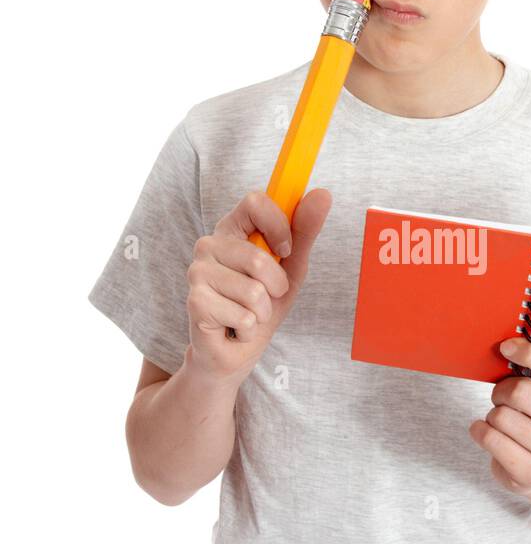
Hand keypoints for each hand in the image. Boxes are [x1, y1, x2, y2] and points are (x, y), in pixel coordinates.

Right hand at [186, 187, 331, 382]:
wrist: (234, 350)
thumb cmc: (262, 304)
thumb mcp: (291, 267)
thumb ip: (304, 231)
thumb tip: (322, 194)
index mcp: (232, 229)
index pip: (254, 202)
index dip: (279, 226)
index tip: (286, 249)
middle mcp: (209, 245)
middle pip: (258, 257)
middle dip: (276, 286)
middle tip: (266, 296)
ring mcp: (197, 273)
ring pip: (253, 291)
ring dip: (264, 311)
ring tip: (250, 314)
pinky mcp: (195, 303)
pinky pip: (244, 316)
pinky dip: (251, 328)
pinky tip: (237, 328)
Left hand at [468, 335, 530, 500]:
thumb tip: (509, 346)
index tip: (507, 347)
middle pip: (521, 392)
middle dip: (502, 390)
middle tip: (503, 396)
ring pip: (501, 416)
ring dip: (493, 414)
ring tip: (504, 420)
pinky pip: (490, 439)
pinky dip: (480, 431)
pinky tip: (489, 432)